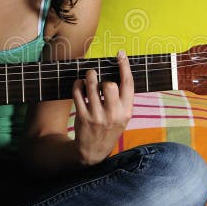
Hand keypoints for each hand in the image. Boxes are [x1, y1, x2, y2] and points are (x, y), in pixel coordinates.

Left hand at [71, 50, 134, 164]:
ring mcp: (97, 116)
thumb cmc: (109, 128)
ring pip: (92, 85)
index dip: (125, 66)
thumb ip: (122, 99)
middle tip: (100, 78)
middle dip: (104, 78)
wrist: (93, 151)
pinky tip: (80, 85)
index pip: (128, 85)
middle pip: (110, 85)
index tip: (121, 54)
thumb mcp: (123, 117)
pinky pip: (78, 92)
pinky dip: (78, 84)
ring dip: (89, 76)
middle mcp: (113, 114)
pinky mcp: (82, 116)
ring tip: (89, 76)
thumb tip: (116, 72)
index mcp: (126, 112)